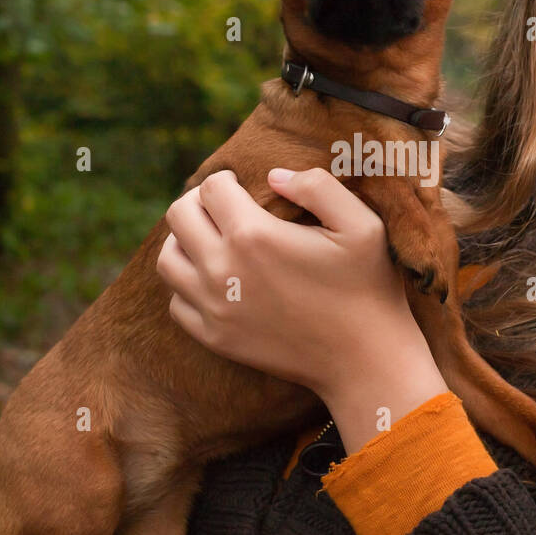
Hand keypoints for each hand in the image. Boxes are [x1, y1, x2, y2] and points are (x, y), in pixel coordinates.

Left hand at [156, 167, 441, 411]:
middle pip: (179, 217)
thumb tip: (274, 175)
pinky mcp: (215, 337)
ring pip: (168, 259)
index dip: (224, 179)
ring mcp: (214, 308)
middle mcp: (222, 270)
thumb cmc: (367, 287)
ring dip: (184, 241)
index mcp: (254, 235)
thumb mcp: (361, 224)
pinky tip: (214, 279)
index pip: (211, 188)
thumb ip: (317, 186)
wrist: (364, 359)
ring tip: (209, 238)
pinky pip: (177, 302)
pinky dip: (187, 285)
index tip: (238, 183)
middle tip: (221, 206)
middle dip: (197, 202)